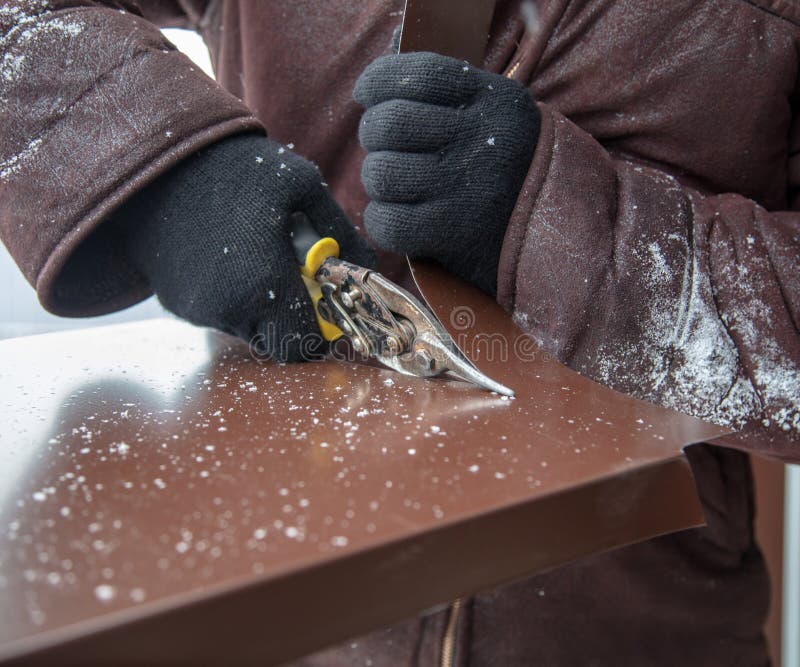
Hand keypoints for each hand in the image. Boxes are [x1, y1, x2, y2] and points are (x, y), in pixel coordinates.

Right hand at [116, 133, 374, 360]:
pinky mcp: (178, 305)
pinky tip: (230, 256)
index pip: (304, 347)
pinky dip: (235, 297)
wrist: (155, 162)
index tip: (322, 300)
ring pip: (249, 329)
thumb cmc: (236, 168)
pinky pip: (221, 315)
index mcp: (264, 285)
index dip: (320, 330)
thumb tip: (369, 269)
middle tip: (292, 273)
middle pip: (278, 342)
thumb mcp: (303, 185)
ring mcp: (198, 310)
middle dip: (294, 317)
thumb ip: (342, 234)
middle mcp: (228, 310)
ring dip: (264, 305)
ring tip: (257, 254)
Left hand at [354, 52, 539, 294]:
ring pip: (381, 174)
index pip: (418, 74)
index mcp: (494, 101)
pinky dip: (384, 220)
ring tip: (401, 186)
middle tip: (388, 149)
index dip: (377, 81)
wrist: (561, 232)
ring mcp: (468, 189)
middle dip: (374, 136)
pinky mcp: (454, 235)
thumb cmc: (510, 169)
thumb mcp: (499, 115)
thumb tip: (378, 78)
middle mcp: (483, 140)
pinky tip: (402, 217)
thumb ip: (447, 92)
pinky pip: (387, 222)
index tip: (366, 95)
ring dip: (380, 181)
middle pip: (388, 124)